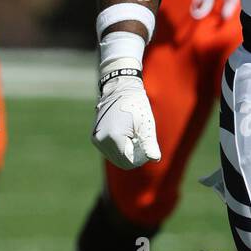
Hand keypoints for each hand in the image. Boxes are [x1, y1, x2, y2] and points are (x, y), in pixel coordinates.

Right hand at [92, 36, 159, 168]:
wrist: (120, 89)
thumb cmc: (136, 105)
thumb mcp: (145, 125)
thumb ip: (150, 144)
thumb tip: (155, 159)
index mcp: (114, 138)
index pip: (128, 161)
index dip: (140, 158)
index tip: (147, 146)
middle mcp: (101, 140)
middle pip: (121, 161)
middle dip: (133, 156)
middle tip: (141, 141)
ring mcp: (96, 139)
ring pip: (115, 157)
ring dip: (126, 152)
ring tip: (133, 135)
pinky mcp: (95, 136)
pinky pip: (109, 150)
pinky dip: (119, 147)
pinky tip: (126, 134)